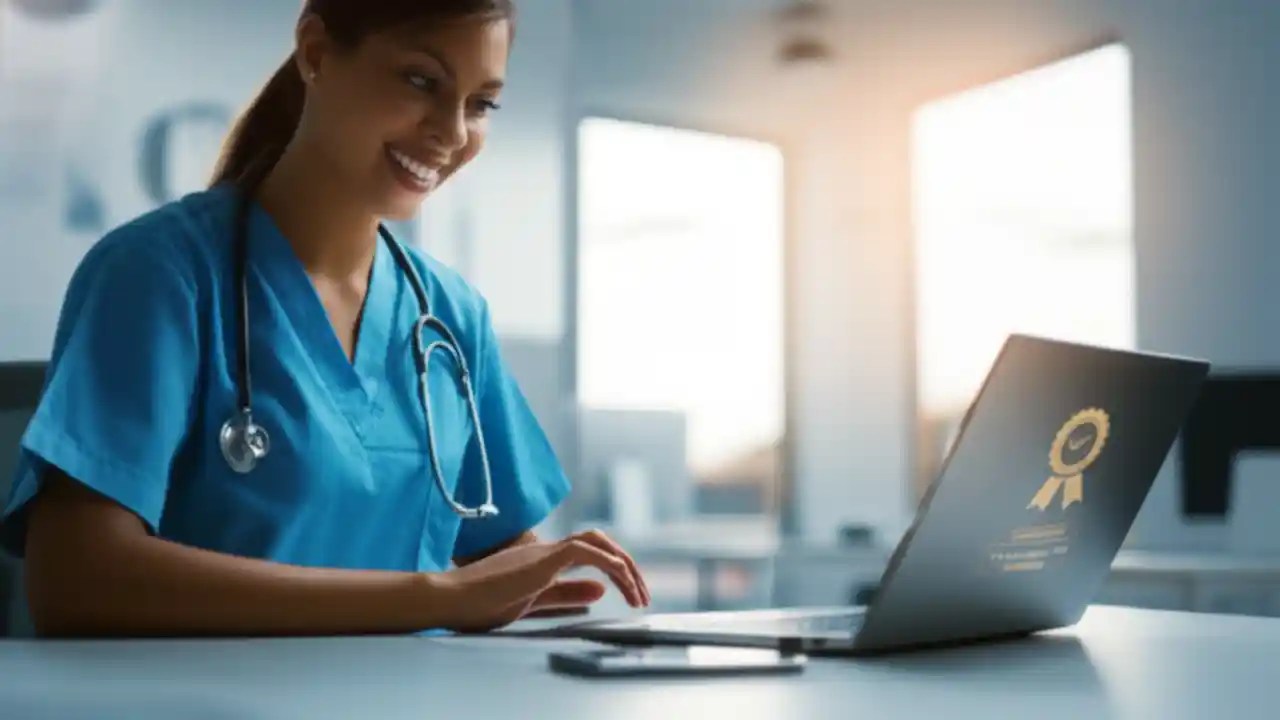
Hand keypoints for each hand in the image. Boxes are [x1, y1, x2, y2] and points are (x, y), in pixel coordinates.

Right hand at [434, 530, 650, 631]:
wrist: (451, 598)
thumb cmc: (481, 602)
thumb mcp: (532, 601)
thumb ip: (565, 594)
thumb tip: (599, 591)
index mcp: (544, 560)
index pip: (588, 552)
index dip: (614, 568)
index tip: (630, 592)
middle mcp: (547, 550)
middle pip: (598, 541)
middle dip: (626, 564)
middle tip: (641, 594)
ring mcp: (544, 552)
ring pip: (595, 542)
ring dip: (623, 565)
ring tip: (637, 592)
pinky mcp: (542, 559)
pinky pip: (583, 551)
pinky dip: (607, 563)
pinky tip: (620, 581)